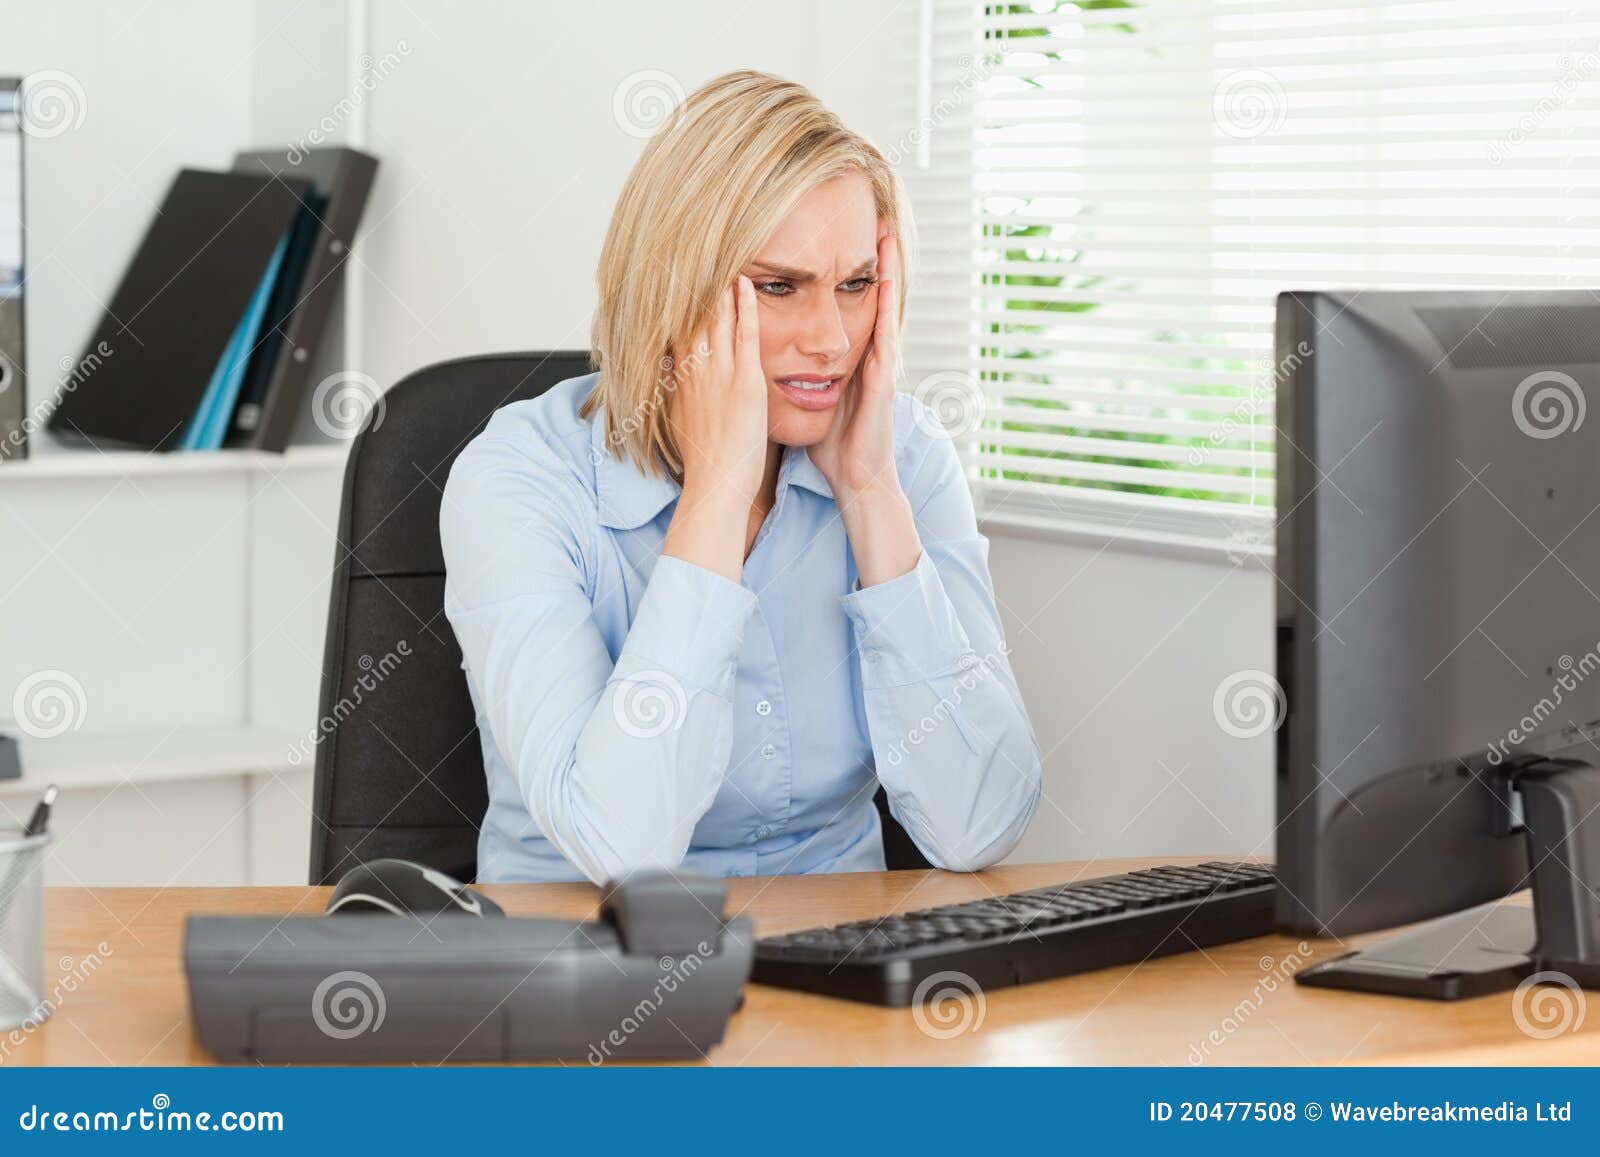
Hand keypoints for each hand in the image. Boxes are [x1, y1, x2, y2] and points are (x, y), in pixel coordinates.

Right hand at [666, 276, 767, 506]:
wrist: (717, 485)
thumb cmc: (704, 458)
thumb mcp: (678, 417)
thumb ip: (673, 388)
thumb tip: (666, 368)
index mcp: (679, 378)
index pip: (676, 326)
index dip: (677, 297)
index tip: (676, 271)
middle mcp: (694, 371)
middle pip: (692, 314)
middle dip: (695, 281)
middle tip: (697, 248)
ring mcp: (718, 375)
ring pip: (717, 318)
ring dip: (721, 285)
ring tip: (726, 255)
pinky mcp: (744, 383)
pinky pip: (745, 335)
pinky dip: (745, 307)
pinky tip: (747, 284)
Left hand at [810, 229, 921, 587]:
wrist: (855, 478)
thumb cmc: (833, 444)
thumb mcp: (809, 399)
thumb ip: (794, 375)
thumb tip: (761, 358)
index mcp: (849, 358)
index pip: (845, 304)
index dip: (843, 272)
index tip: (834, 237)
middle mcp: (867, 354)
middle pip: (869, 296)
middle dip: (871, 259)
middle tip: (874, 217)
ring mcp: (879, 364)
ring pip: (883, 306)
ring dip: (887, 270)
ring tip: (886, 233)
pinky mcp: (883, 378)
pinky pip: (886, 333)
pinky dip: (888, 305)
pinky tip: (887, 280)